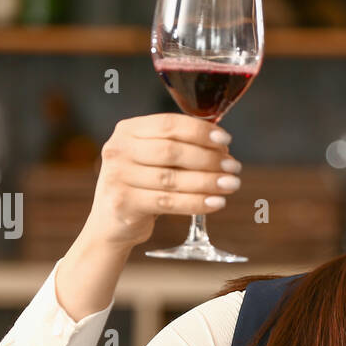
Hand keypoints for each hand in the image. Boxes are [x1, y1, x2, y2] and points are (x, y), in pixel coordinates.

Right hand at [83, 113, 241, 249]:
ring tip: (231, 184)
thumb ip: (178, 147)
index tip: (226, 139)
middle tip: (233, 167)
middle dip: (208, 158)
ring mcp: (117, 177)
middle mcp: (118, 150)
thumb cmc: (141, 184)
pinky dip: (196, 202)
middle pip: (172, 150)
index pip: (168, 124)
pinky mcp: (124, 203)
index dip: (200, 131)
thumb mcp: (151, 158)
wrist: (111, 221)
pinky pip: (169, 202)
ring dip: (208, 181)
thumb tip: (222, 146)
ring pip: (172, 178)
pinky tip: (216, 202)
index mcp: (127, 130)